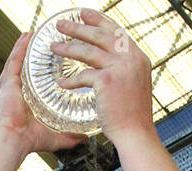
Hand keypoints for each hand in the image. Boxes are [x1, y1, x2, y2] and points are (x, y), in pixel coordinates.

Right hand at [0, 31, 86, 157]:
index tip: (55, 58)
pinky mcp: (8, 83)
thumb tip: (86, 139)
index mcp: (30, 100)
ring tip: (35, 32)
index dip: (45, 68)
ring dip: (28, 46)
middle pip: (28, 66)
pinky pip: (14, 61)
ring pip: (20, 60)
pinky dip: (20, 48)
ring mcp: (13, 85)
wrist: (15, 142)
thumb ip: (71, 136)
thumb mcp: (56, 136)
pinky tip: (27, 37)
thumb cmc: (30, 141)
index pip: (39, 79)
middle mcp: (20, 90)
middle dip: (36, 53)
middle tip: (47, 40)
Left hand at [52, 9, 153, 145]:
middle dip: (78, 28)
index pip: (116, 32)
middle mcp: (131, 59)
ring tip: (53, 46)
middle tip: (61, 24)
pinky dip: (70, 81)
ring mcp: (120, 68)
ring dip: (68, 48)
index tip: (84, 14)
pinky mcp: (107, 81)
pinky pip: (83, 76)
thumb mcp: (134, 86)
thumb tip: (108, 64)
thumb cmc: (133, 117)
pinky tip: (61, 83)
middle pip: (100, 36)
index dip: (99, 21)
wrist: (137, 135)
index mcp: (138, 57)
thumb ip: (123, 71)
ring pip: (88, 52)